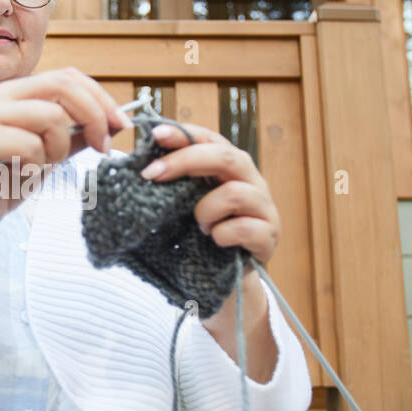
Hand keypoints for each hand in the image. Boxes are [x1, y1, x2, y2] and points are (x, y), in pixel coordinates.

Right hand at [0, 68, 132, 246]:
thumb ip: (76, 136)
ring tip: (41, 167)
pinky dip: (35, 165)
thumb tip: (116, 122)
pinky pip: (30, 145)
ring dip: (59, 148)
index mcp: (15, 93)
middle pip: (63, 86)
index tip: (121, 125)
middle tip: (102, 147)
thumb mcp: (50, 155)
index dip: (100, 98)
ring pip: (51, 116)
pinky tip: (20, 175)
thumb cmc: (3, 182)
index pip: (67, 77)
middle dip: (94, 117)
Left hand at [137, 121, 281, 267]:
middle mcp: (251, 180)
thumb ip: (172, 181)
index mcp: (229, 167)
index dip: (184, 134)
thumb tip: (141, 162)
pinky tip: (216, 241)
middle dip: (185, 161)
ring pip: (234, 194)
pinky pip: (243, 228)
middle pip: (225, 157)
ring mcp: (264, 206)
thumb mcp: (184, 203)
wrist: (225, 277)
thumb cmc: (201, 234)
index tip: (154, 135)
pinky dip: (222, 235)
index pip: (210, 139)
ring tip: (199, 226)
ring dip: (206, 211)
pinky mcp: (269, 234)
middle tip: (151, 174)